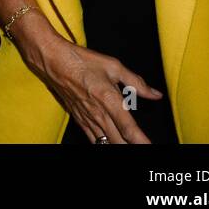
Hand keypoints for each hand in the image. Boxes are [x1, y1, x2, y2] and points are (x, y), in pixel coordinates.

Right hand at [32, 39, 162, 142]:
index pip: (129, 129)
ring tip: (129, 146)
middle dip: (132, 147)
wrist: (53, 60)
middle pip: (119, 142)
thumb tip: (155, 94)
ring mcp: (87, 119)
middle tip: (144, 147)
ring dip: (118, 146)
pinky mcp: (79, 119)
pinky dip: (103, 144)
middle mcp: (99, 114)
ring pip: (106, 143)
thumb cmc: (82, 61)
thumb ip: (136, 82)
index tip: (151, 146)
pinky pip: (93, 139)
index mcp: (110, 100)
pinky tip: (110, 144)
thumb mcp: (113, 66)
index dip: (142, 141)